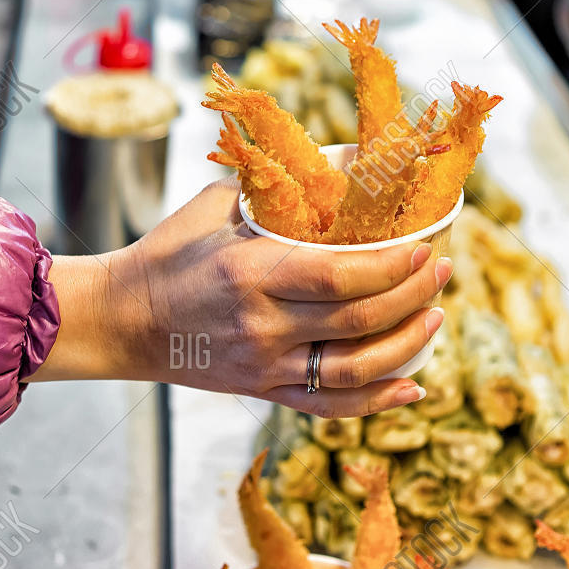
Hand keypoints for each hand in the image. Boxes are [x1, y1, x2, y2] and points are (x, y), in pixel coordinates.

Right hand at [33, 178, 451, 416]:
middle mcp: (260, 325)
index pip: (337, 277)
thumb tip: (350, 162)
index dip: (391, 266)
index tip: (425, 245)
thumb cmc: (174, 251)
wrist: (126, 318)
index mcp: (249, 273)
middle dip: (413, 295)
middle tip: (442, 270)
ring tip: (435, 315)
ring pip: (354, 369)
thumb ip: (281, 188)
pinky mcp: (263, 392)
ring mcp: (263, 366)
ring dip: (407, 344)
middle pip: (357, 322)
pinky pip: (330, 406)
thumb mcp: (218, 206)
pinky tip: (412, 387)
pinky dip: (377, 402)